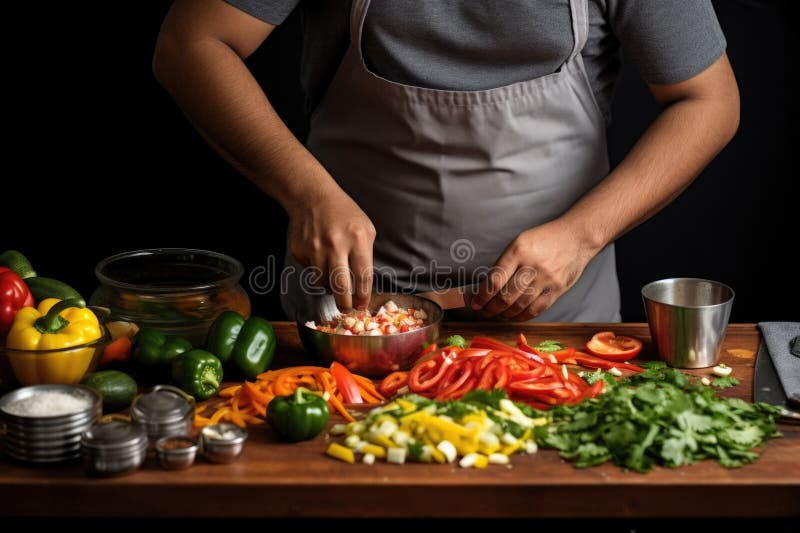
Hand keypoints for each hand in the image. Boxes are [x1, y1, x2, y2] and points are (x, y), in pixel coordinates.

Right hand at [287, 186, 375, 311]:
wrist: (313, 197)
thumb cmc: (344, 214)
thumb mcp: (366, 229)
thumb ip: (367, 255)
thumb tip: (364, 286)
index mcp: (358, 239)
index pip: (364, 277)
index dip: (363, 297)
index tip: (362, 306)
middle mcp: (337, 245)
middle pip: (341, 288)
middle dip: (345, 305)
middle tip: (346, 309)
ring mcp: (315, 248)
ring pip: (323, 283)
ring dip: (329, 285)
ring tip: (332, 275)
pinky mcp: (300, 250)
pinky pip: (310, 271)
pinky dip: (316, 270)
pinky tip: (318, 255)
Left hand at [471, 220, 597, 320]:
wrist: (576, 237)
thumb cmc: (545, 239)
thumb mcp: (520, 242)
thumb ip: (505, 263)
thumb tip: (488, 287)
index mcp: (518, 250)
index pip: (495, 280)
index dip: (482, 296)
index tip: (475, 303)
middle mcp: (532, 265)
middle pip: (506, 296)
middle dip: (491, 309)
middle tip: (484, 313)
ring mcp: (546, 279)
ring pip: (520, 305)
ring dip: (505, 314)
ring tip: (497, 315)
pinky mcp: (557, 289)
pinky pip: (536, 309)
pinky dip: (522, 316)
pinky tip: (514, 317)